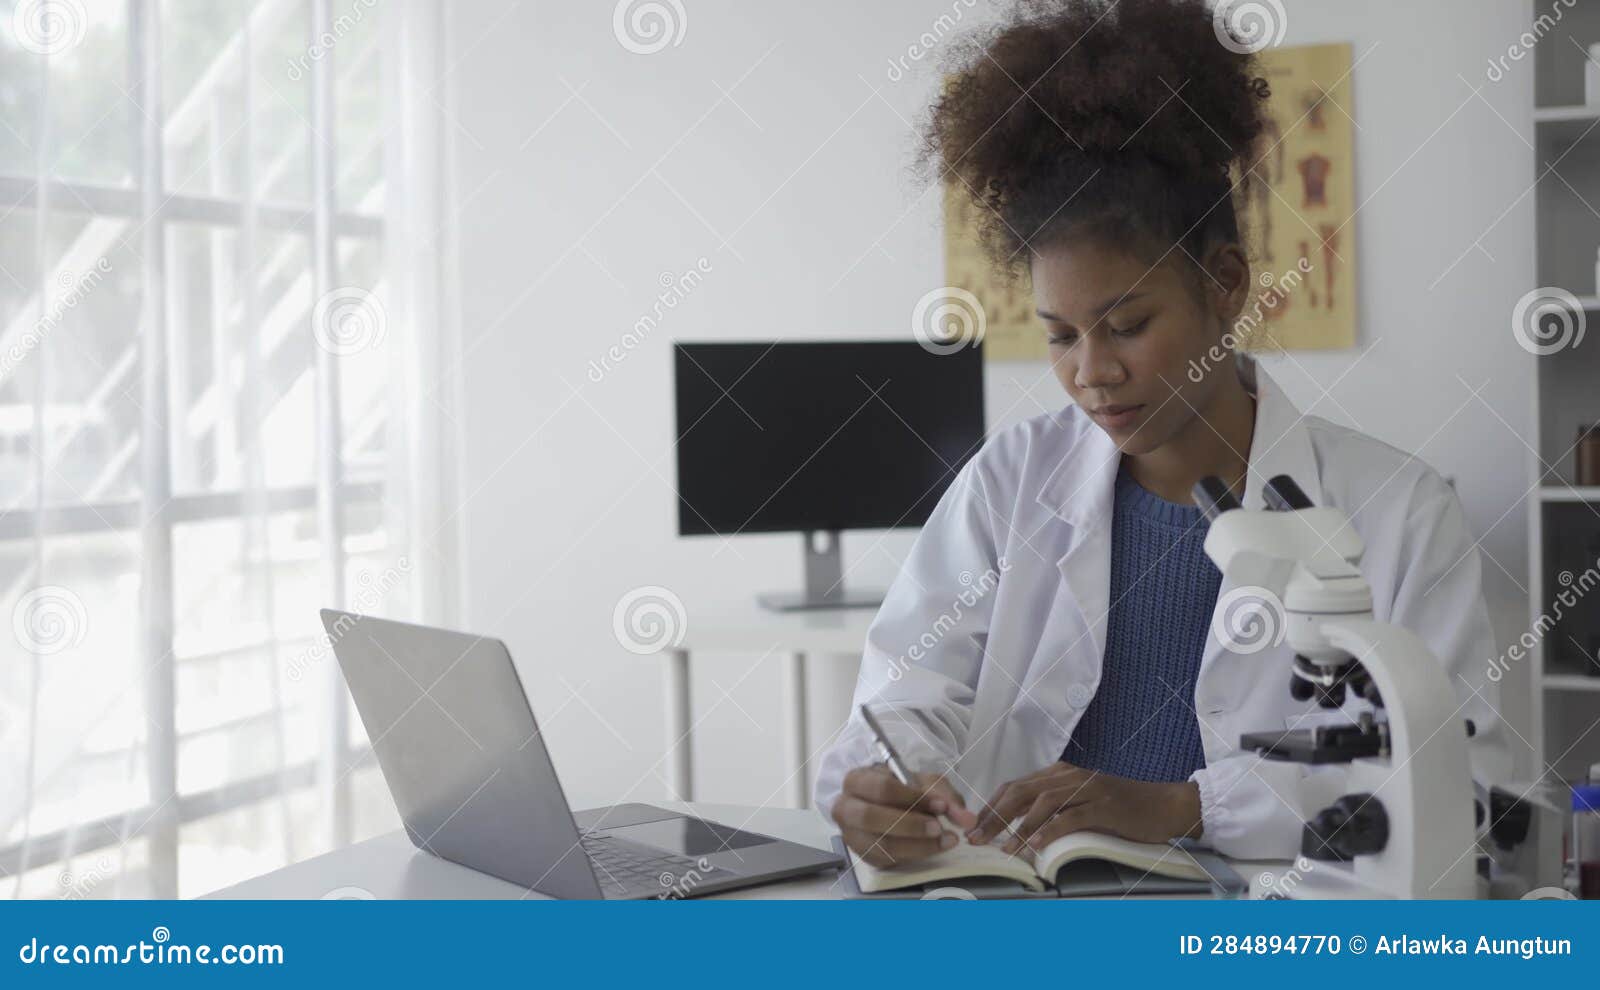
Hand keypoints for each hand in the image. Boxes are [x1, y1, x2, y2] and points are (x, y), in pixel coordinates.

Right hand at [832, 765, 979, 866]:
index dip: (912, 798)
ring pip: (881, 844)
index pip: (882, 789)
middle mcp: (846, 807)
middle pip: (873, 818)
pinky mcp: (863, 855)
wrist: (885, 803)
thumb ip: (945, 796)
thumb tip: (967, 819)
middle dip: (911, 824)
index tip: (940, 806)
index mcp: (857, 780)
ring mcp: (851, 835)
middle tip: (940, 828)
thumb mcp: (924, 782)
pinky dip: (913, 855)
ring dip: (917, 845)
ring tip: (944, 840)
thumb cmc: (902, 788)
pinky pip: (887, 859)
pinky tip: (931, 848)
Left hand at [966, 761, 1201, 852]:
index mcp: (1059, 774)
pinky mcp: (1104, 806)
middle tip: (977, 839)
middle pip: (1021, 792)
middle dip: (995, 816)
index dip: (991, 806)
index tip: (975, 826)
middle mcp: (1069, 776)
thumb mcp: (1081, 802)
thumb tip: (1019, 828)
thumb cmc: (1121, 808)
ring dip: (1019, 827)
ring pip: (1042, 803)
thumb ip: (1054, 808)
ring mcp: (1087, 789)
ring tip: (1004, 847)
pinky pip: (1070, 817)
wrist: (1164, 805)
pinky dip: (1050, 831)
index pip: (1015, 786)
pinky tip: (1037, 845)